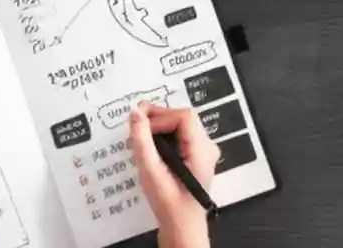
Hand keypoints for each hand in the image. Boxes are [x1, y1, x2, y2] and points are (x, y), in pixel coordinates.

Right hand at [130, 103, 219, 247]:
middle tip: (135, 130)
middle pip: (183, 118)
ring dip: (158, 128)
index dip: (160, 117)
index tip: (140, 128)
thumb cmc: (170, 207)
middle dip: (157, 120)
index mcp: (202, 150)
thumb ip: (142, 142)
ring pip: (180, 126)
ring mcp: (203, 152)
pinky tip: (149, 149)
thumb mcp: (151, 174)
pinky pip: (180, 136)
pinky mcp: (195, 157)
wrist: (182, 228)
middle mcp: (207, 147)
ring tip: (139, 140)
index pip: (184, 116)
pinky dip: (163, 137)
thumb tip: (136, 115)